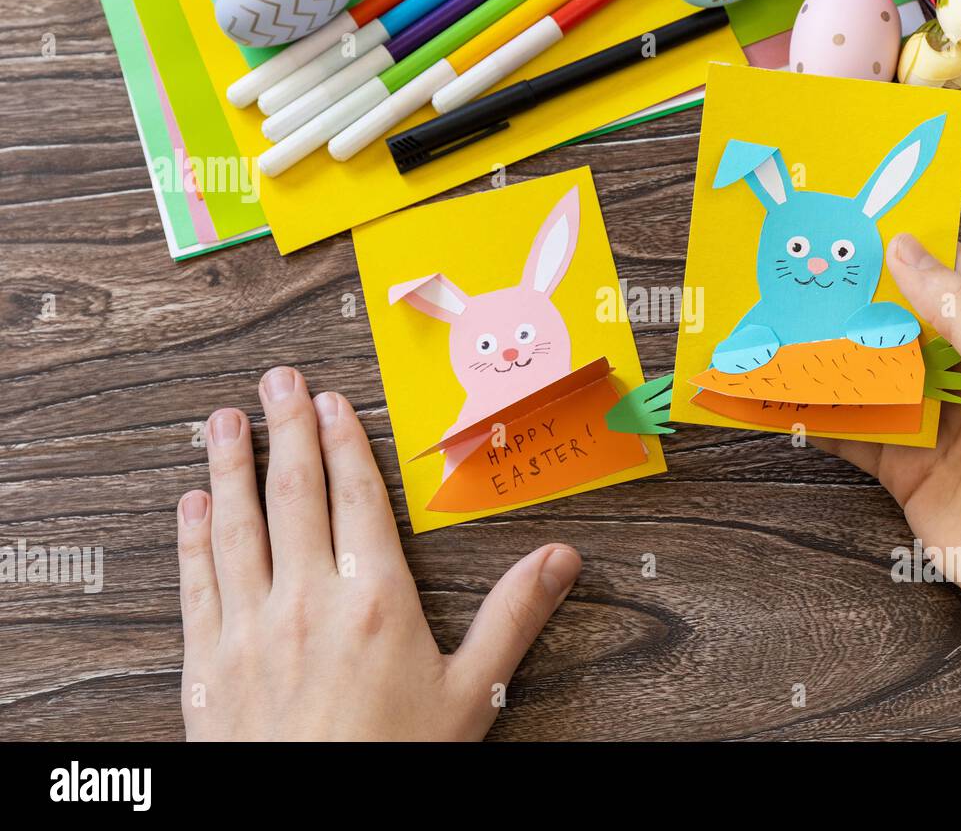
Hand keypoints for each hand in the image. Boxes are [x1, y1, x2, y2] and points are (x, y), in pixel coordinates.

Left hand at [175, 366, 581, 740]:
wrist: (309, 822)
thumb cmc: (394, 761)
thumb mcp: (471, 695)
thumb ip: (513, 619)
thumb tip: (560, 559)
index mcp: (375, 601)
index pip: (356, 499)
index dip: (344, 443)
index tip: (331, 403)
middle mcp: (306, 602)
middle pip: (294, 494)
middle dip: (286, 430)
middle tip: (276, 381)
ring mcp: (249, 630)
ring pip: (235, 526)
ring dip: (230, 466)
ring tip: (225, 420)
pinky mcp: (207, 666)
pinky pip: (196, 583)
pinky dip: (192, 537)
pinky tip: (191, 504)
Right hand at [817, 235, 960, 739]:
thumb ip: (956, 306)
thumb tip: (906, 251)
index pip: (956, 276)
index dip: (908, 253)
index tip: (854, 230)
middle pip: (904, 324)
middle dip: (858, 304)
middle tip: (801, 276)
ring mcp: (940, 420)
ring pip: (875, 376)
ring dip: (834, 358)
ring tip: (781, 328)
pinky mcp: (909, 466)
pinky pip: (857, 432)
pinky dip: (822, 416)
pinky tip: (787, 397)